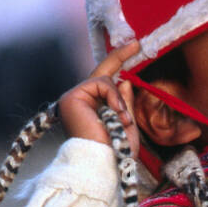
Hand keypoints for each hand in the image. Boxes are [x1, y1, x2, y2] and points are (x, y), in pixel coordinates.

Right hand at [58, 37, 141, 154]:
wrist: (103, 164)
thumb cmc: (116, 153)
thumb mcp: (127, 125)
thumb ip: (125, 102)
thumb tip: (124, 80)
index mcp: (94, 108)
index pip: (106, 81)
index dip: (119, 63)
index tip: (135, 47)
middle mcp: (82, 101)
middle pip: (101, 70)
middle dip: (120, 55)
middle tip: (137, 42)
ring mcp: (74, 98)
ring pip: (105, 79)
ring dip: (119, 99)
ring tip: (123, 119)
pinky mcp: (71, 97)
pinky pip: (100, 83)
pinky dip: (113, 96)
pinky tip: (116, 113)